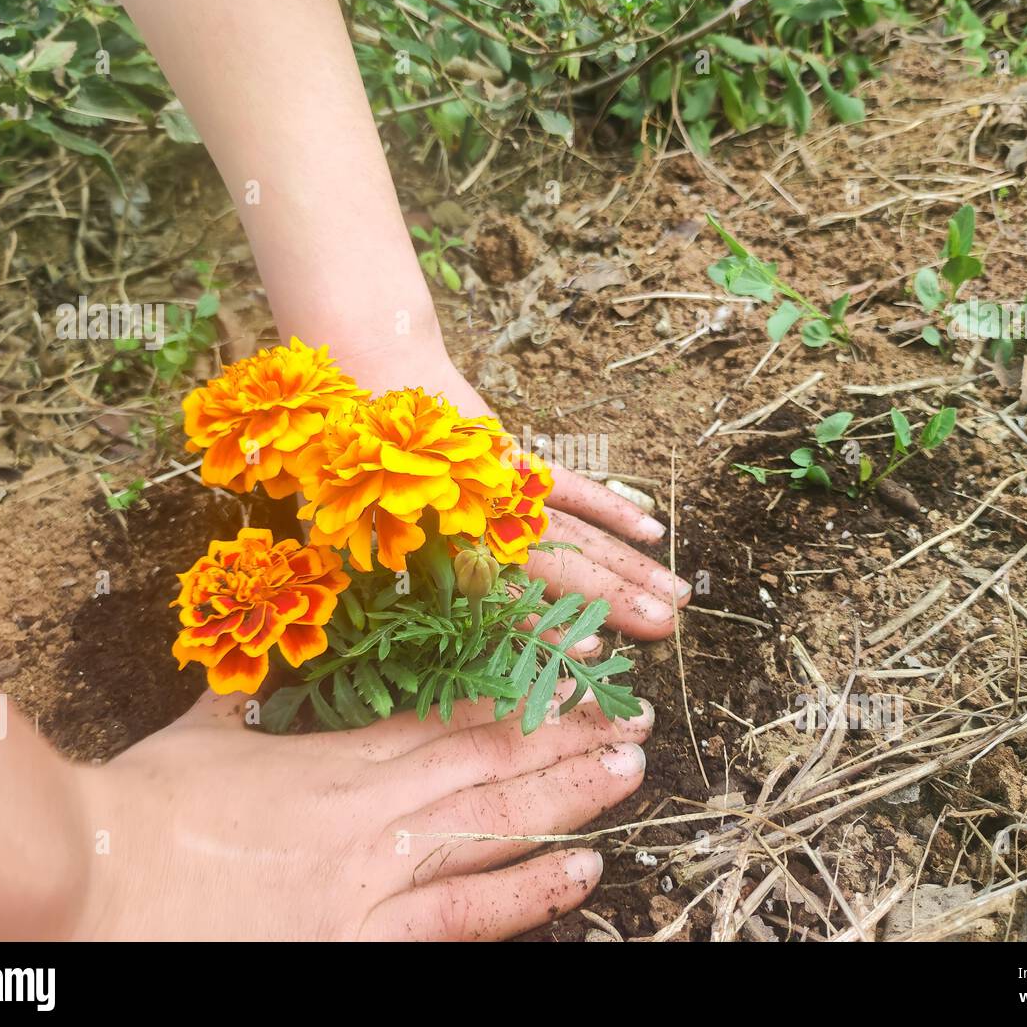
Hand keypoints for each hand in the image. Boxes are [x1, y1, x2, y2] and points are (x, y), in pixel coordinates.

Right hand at [71, 685, 650, 939]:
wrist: (89, 882)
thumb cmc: (137, 812)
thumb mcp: (197, 741)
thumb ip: (238, 708)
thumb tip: (247, 682)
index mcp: (337, 759)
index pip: (451, 714)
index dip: (519, 694)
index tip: (568, 673)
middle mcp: (372, 809)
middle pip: (491, 764)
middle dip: (567, 740)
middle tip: (631, 719)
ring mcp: (373, 876)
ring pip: (495, 828)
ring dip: (570, 800)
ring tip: (628, 777)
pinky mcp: (360, 939)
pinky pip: (462, 916)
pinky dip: (525, 894)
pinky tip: (579, 876)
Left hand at [340, 343, 690, 640]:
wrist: (373, 378)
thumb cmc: (353, 469)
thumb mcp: (356, 537)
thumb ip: (392, 585)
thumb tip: (427, 631)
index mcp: (444, 552)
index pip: (506, 600)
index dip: (551, 627)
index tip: (594, 649)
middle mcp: (484, 523)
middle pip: (562, 568)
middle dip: (615, 600)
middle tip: (665, 630)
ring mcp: (509, 489)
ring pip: (580, 533)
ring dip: (629, 565)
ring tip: (674, 596)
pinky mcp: (519, 461)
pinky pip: (575, 487)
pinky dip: (613, 506)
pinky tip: (652, 530)